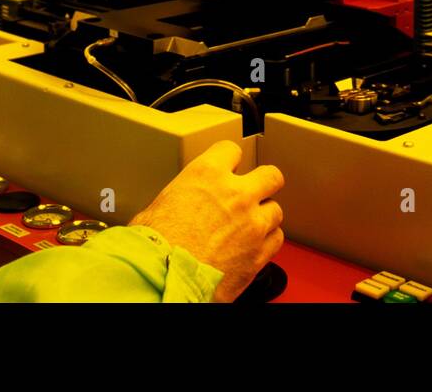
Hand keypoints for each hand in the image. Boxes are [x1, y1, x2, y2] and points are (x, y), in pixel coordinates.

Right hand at [129, 140, 283, 301]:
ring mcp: (252, 224)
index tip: (228, 166)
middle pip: (270, 175)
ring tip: (250, 224)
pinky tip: (254, 245)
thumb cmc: (155, 247)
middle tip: (253, 191)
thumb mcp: (156, 207)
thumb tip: (173, 205)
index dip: (228, 159)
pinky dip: (267, 241)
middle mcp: (235, 195)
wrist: (164, 282)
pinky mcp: (259, 253)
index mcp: (207, 175)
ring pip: (276, 210)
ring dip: (264, 215)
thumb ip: (178, 197)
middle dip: (263, 182)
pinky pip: (277, 239)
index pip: (231, 150)